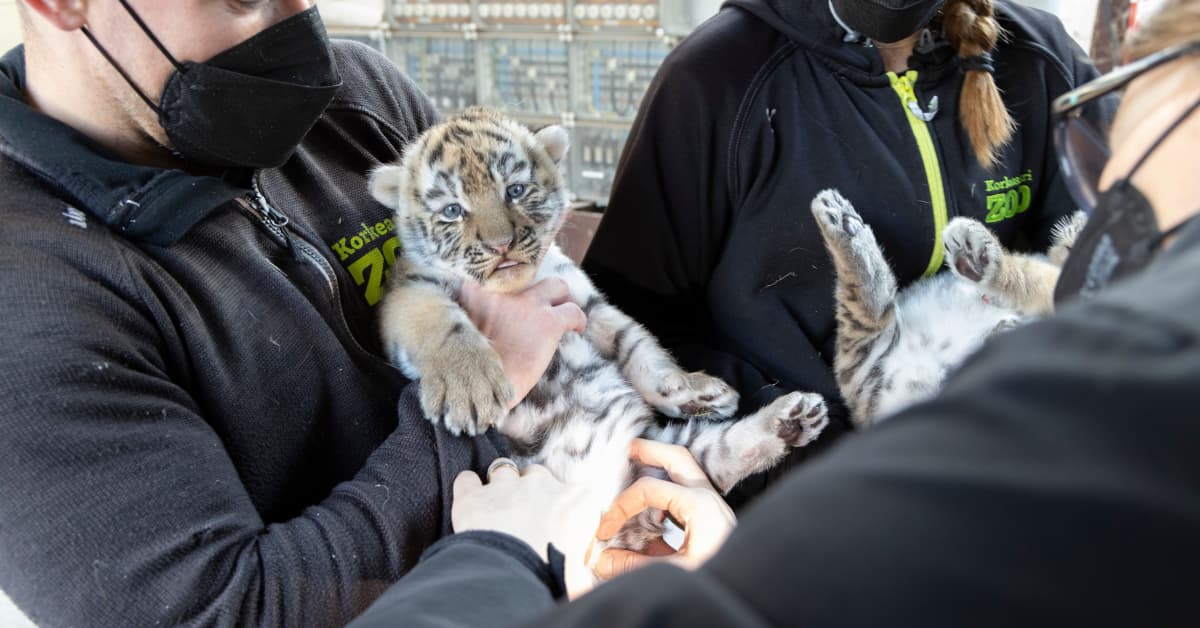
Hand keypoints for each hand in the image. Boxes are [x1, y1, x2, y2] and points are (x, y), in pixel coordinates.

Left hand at [453, 461, 601, 597]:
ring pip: (503, 471)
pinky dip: (467, 488)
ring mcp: (506, 486)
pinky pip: (467, 480)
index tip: (560, 531)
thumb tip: (575, 582)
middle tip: (526, 521)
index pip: (578, 496)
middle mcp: (544, 484)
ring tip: (497, 511)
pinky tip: (470, 504)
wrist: (513, 577)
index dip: (567, 513)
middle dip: (532, 492)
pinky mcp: (474, 496)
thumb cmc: (552, 576)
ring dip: (500, 486)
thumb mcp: (580, 573)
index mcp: (579, 502)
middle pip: (538, 476)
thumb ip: (578, 565)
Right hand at [459, 278, 585, 407]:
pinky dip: (578, 320)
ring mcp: (526, 305)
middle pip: (528, 274)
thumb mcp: (459, 334)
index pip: (492, 274)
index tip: (510, 297)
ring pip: (556, 285)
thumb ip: (469, 318)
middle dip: (537, 286)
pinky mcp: (548, 322)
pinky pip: (573, 311)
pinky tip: (577, 330)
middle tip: (544, 302)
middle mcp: (502, 292)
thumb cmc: (469, 369)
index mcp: (476, 294)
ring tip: (564, 312)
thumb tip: (485, 323)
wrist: (480, 388)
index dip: (506, 284)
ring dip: (562, 298)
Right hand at [593, 439, 735, 578]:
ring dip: (659, 469)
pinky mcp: (713, 521)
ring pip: (684, 472)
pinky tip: (652, 513)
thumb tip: (604, 561)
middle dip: (647, 451)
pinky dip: (667, 493)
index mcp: (699, 505)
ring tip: (634, 473)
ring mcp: (712, 507)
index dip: (620, 506)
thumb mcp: (675, 573)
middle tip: (623, 452)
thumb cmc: (721, 580)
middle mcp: (707, 498)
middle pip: (676, 457)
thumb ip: (635, 566)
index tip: (605, 531)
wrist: (749, 588)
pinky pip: (687, 494)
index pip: (648, 489)